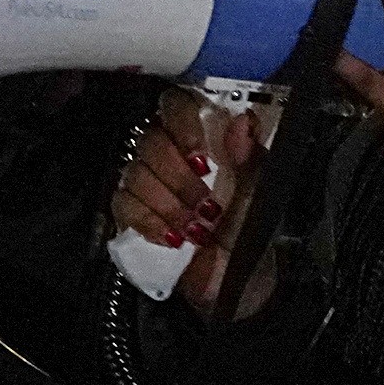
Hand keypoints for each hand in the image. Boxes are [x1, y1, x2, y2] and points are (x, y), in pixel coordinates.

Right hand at [112, 92, 269, 317]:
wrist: (237, 279)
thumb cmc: (251, 229)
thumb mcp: (260, 192)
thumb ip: (250, 156)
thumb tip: (242, 120)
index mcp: (204, 140)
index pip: (176, 105)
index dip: (181, 123)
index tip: (200, 154)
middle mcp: (171, 155)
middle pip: (151, 141)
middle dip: (179, 177)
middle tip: (207, 205)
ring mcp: (149, 184)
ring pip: (135, 173)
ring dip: (168, 204)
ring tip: (197, 228)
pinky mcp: (133, 214)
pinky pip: (123, 204)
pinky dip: (149, 222)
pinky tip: (173, 239)